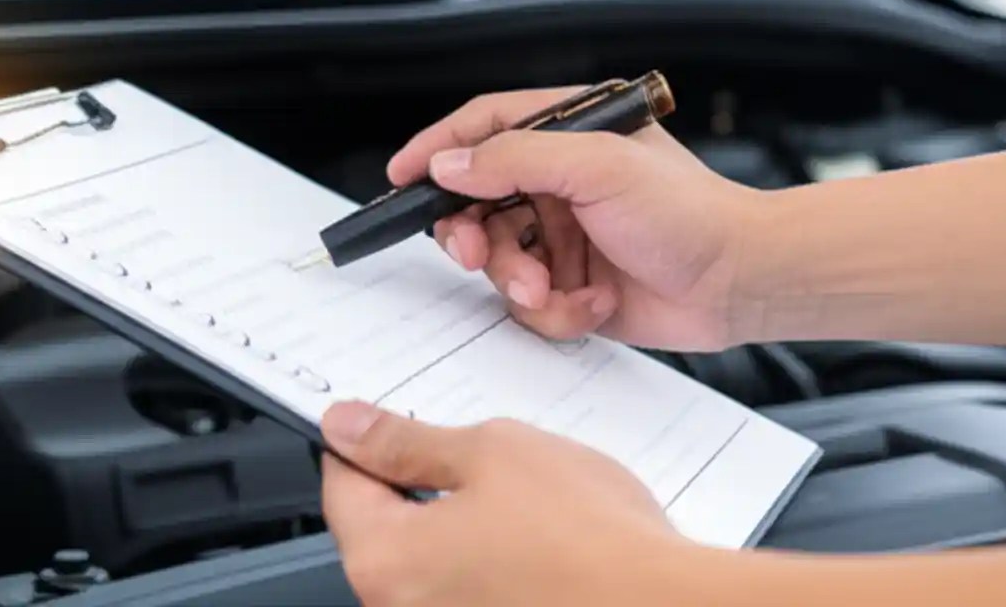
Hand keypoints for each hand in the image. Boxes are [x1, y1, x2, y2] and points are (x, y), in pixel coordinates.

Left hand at [320, 401, 696, 606]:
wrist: (665, 604)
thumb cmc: (587, 535)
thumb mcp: (491, 452)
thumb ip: (407, 442)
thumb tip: (347, 427)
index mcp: (385, 560)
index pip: (340, 485)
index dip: (361, 440)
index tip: (380, 418)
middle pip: (381, 525)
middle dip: (415, 479)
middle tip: (467, 446)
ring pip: (428, 555)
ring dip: (456, 518)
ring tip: (518, 489)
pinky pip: (466, 583)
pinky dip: (487, 553)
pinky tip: (534, 530)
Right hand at [388, 87, 760, 350]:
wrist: (740, 282)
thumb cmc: (690, 211)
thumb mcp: (596, 167)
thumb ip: (514, 159)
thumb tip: (449, 163)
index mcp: (569, 134)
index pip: (484, 128)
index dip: (437, 148)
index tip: (401, 175)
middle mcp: (562, 183)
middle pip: (478, 202)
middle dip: (473, 235)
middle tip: (472, 253)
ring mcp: (566, 236)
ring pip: (499, 260)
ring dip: (518, 279)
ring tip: (552, 288)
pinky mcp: (574, 285)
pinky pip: (531, 303)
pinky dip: (556, 309)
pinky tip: (596, 302)